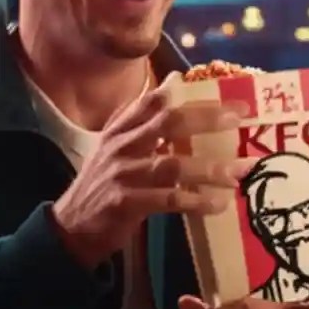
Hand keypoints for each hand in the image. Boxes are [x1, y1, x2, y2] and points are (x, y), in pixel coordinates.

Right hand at [51, 73, 250, 268]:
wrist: (70, 227)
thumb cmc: (103, 184)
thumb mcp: (116, 146)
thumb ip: (144, 118)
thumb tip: (175, 82)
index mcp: (120, 129)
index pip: (154, 101)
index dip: (193, 96)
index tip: (229, 97)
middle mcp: (121, 146)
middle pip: (168, 123)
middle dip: (207, 119)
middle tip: (239, 119)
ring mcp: (122, 174)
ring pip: (172, 165)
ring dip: (209, 168)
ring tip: (238, 172)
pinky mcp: (125, 203)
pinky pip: (167, 199)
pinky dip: (196, 201)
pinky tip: (219, 203)